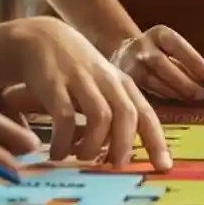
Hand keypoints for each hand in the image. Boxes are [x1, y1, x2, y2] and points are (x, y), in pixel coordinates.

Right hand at [0, 18, 171, 169]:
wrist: (40, 38)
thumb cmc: (76, 70)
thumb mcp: (102, 85)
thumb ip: (115, 112)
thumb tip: (123, 151)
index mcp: (121, 83)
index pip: (146, 114)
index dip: (156, 141)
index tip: (163, 166)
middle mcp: (106, 80)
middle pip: (127, 114)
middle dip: (124, 146)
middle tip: (115, 167)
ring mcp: (81, 80)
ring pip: (101, 116)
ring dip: (94, 145)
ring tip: (82, 157)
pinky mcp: (54, 84)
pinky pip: (65, 118)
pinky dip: (64, 141)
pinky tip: (57, 152)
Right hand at [111, 25, 203, 101]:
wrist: (125, 53)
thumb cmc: (158, 52)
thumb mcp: (170, 47)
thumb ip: (186, 60)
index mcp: (159, 34)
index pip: (178, 46)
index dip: (195, 62)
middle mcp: (142, 46)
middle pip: (162, 64)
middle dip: (184, 81)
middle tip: (201, 93)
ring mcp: (131, 63)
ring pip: (153, 80)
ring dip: (175, 91)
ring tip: (190, 98)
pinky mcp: (126, 79)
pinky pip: (145, 90)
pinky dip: (162, 96)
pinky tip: (175, 100)